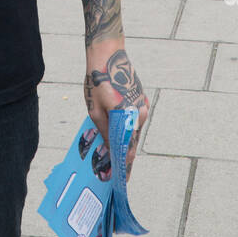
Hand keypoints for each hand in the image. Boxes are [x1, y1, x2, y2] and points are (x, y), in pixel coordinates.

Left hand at [84, 45, 149, 184]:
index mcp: (128, 119)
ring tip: (117, 156)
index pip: (128, 150)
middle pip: (133, 141)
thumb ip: (104, 130)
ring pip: (135, 130)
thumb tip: (110, 148)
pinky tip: (120, 132)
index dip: (124, 167)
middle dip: (125, 156)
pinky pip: (136, 119)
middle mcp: (140, 114)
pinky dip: (129, 127)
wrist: (109, 54)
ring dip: (127, 141)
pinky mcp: (142, 99)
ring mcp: (143, 106)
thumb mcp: (94, 110)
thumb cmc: (97, 82)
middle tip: (118, 172)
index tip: (122, 182)